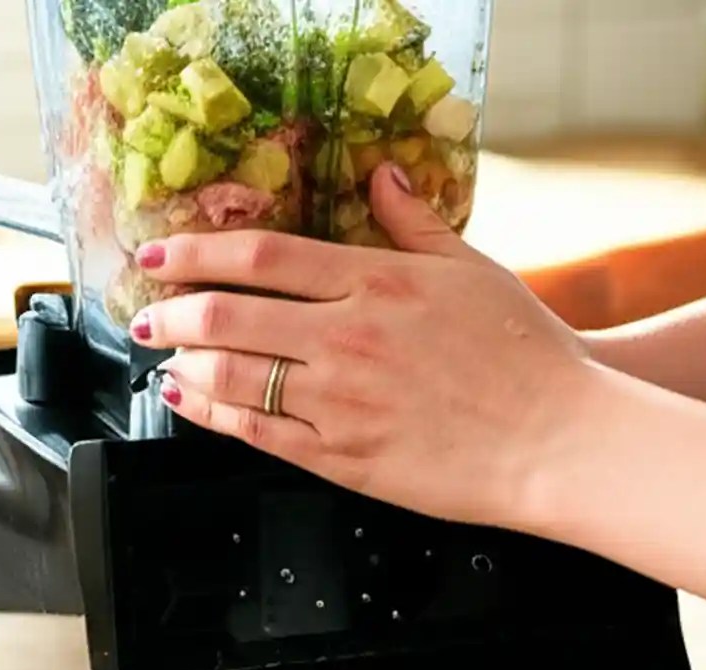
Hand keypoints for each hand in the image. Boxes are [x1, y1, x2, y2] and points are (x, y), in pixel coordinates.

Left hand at [129, 164, 594, 527]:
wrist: (560, 440)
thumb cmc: (522, 354)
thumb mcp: (472, 268)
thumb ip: (414, 220)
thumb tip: (380, 174)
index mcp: (376, 283)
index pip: (262, 257)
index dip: (197, 252)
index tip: (160, 253)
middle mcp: (347, 338)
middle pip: (227, 316)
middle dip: (170, 311)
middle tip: (146, 311)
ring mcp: (340, 402)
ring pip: (230, 377)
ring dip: (181, 362)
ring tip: (161, 354)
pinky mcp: (342, 458)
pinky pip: (256, 433)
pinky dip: (210, 414)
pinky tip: (188, 400)